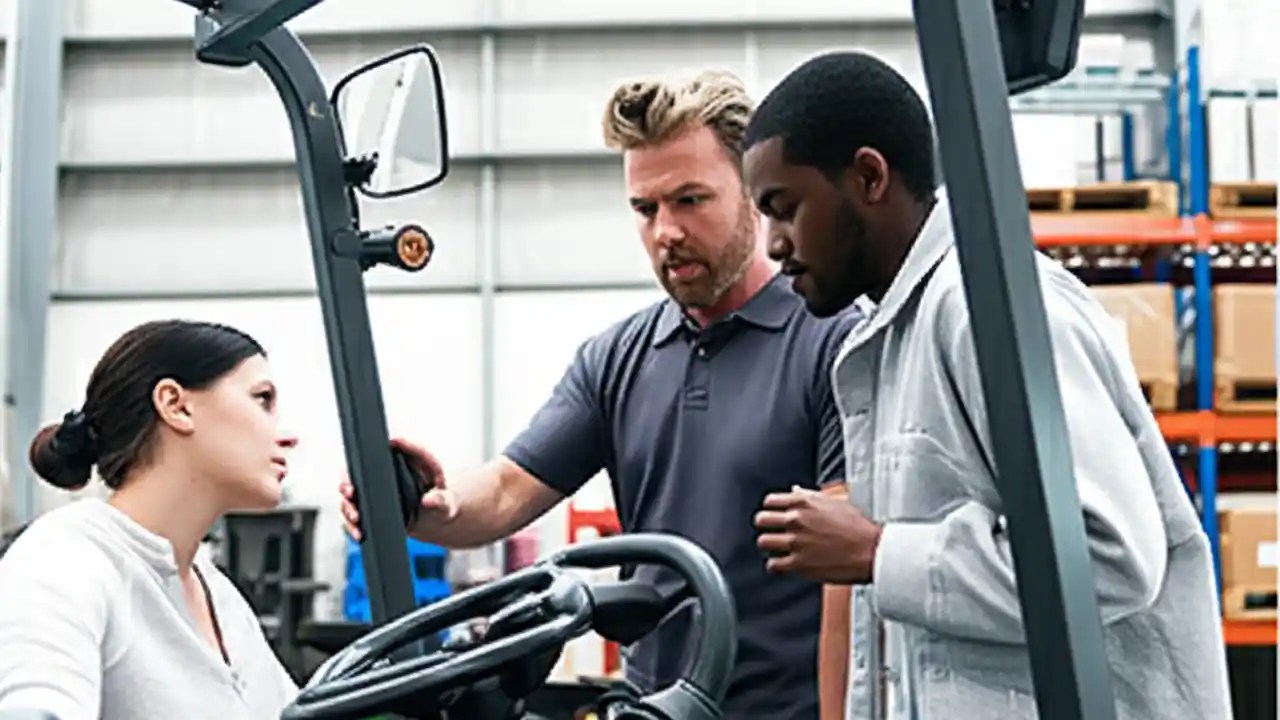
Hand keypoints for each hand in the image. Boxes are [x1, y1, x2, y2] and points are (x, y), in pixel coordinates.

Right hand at [338, 437, 458, 541]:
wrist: (434, 520)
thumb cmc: (442, 504)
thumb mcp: (446, 503)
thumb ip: (441, 500)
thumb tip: (429, 500)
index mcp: (409, 461)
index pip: (398, 446)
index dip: (390, 445)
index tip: (383, 449)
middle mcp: (386, 472)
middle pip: (359, 470)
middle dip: (348, 480)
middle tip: (350, 492)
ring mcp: (375, 490)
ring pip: (350, 493)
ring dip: (347, 505)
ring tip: (356, 518)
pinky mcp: (369, 507)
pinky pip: (353, 514)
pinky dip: (351, 524)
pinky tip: (359, 534)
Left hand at [754, 485, 881, 584]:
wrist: (872, 550)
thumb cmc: (859, 527)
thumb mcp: (835, 502)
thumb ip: (810, 496)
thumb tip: (795, 491)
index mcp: (804, 502)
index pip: (769, 501)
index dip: (770, 509)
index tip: (772, 515)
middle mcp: (796, 520)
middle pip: (761, 520)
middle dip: (765, 526)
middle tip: (771, 532)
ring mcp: (796, 542)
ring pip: (763, 542)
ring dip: (769, 546)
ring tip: (777, 549)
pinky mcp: (799, 563)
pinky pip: (773, 565)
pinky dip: (775, 566)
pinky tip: (783, 565)